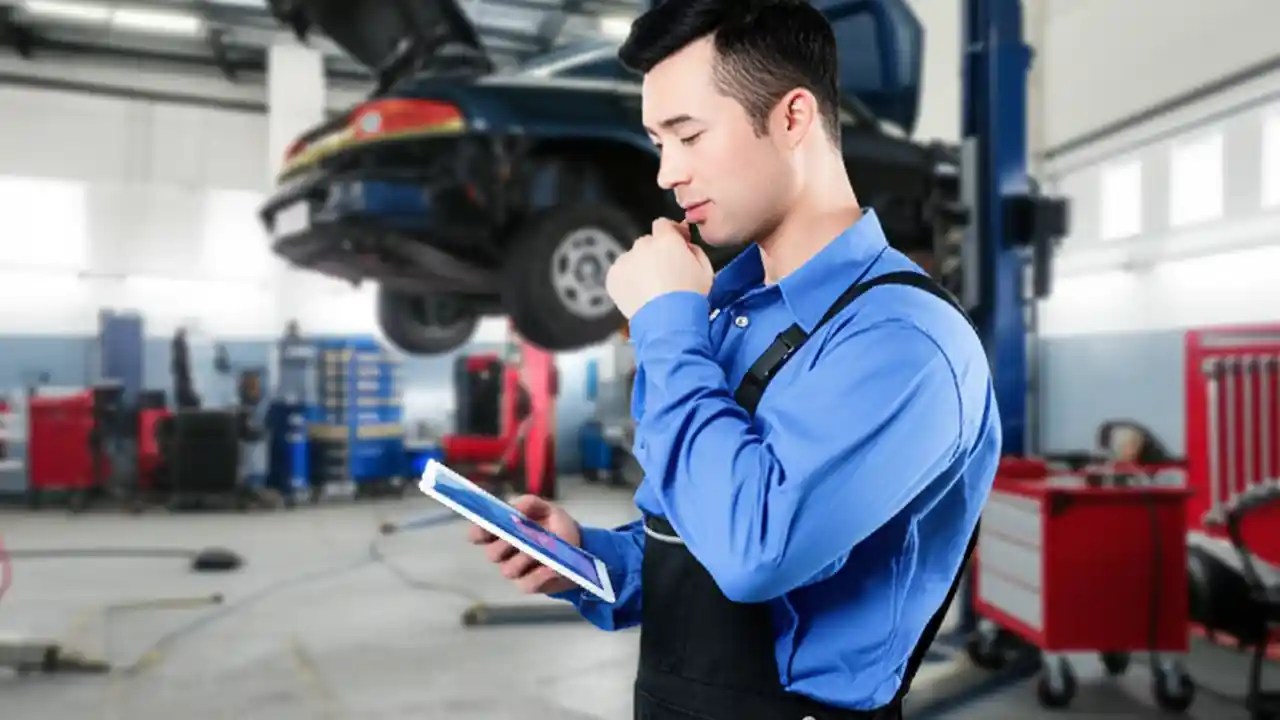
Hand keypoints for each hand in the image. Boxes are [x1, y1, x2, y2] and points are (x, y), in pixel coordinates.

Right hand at [468, 495, 582, 595]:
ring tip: (542, 551)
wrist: (578, 549)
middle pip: (493, 554)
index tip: (487, 527)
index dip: (479, 532)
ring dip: (525, 559)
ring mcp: (515, 571)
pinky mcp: (529, 585)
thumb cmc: (556, 526)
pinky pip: (528, 584)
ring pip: (509, 570)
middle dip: (506, 544)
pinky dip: (540, 576)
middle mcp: (504, 553)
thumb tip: (515, 506)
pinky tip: (551, 568)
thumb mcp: (547, 509)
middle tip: (520, 535)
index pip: (480, 534)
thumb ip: (531, 503)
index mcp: (503, 532)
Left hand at [606, 218, 713, 318]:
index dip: (670, 232)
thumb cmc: (691, 298)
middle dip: (655, 254)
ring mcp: (625, 261)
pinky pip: (620, 273)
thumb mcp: (706, 270)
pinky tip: (639, 294)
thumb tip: (686, 245)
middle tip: (664, 274)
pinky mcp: (613, 277)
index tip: (676, 242)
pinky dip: (627, 281)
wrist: (668, 322)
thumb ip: (695, 250)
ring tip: (650, 289)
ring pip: (632, 259)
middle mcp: (642, 246)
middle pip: (647, 243)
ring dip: (640, 268)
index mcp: (666, 240)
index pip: (663, 224)